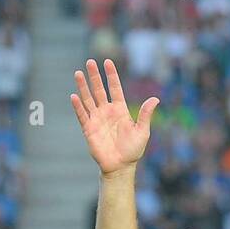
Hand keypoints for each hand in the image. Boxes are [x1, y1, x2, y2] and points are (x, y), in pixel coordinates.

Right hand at [71, 58, 157, 173]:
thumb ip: (146, 114)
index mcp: (120, 110)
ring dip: (83, 87)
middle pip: (99, 90)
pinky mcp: (89, 129)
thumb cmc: (133, 150)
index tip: (107, 62)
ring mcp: (97, 119)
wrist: (121, 167)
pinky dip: (78, 106)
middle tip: (90, 61)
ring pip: (88, 99)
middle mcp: (107, 111)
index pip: (115, 88)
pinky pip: (82, 115)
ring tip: (78, 73)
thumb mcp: (142, 131)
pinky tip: (74, 96)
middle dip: (95, 76)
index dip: (111, 75)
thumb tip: (155, 99)